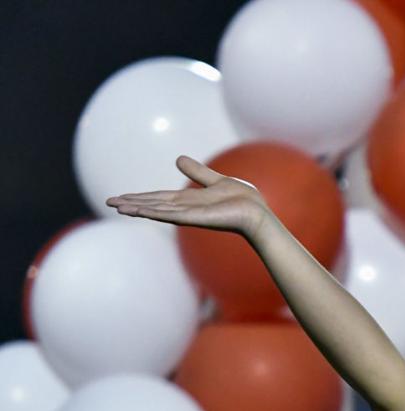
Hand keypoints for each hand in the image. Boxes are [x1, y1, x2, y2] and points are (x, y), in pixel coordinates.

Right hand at [106, 155, 270, 239]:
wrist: (257, 212)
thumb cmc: (242, 200)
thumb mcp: (215, 180)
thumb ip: (197, 172)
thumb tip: (178, 159)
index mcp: (188, 200)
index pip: (157, 198)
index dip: (139, 197)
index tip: (119, 197)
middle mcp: (185, 208)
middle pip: (152, 205)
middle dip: (131, 203)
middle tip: (109, 203)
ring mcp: (190, 214)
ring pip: (157, 211)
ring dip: (137, 208)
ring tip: (118, 207)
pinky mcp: (197, 218)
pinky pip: (172, 215)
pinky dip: (155, 212)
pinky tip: (141, 211)